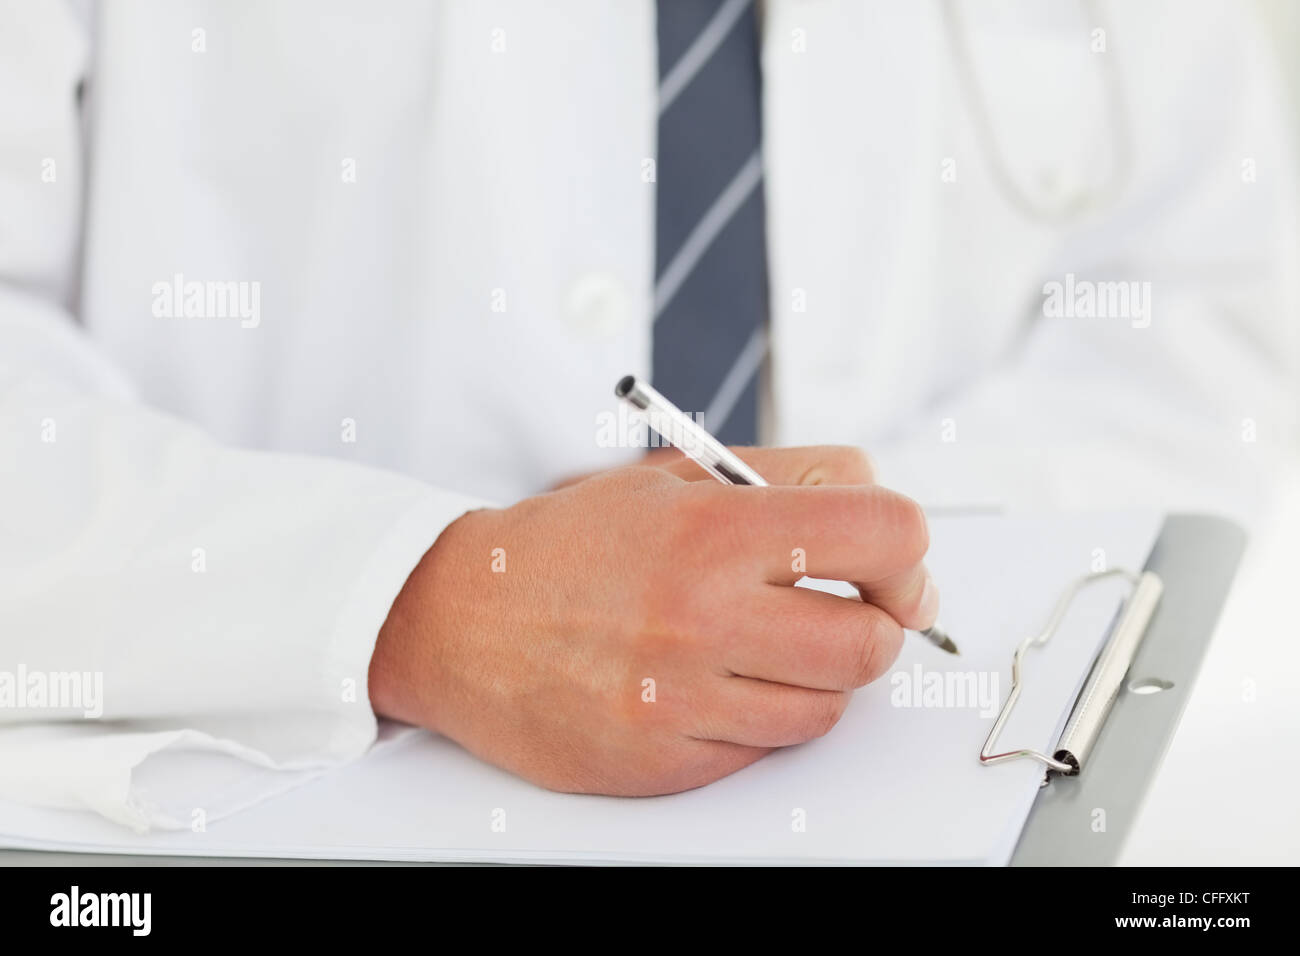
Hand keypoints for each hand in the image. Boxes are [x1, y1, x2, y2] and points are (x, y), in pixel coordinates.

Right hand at [369, 447, 936, 795]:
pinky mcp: (661, 761)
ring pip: (826, 707)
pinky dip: (758, 719)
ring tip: (761, 647)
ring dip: (813, 678)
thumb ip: (787, 476)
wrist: (458, 618)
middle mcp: (701, 616)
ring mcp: (680, 699)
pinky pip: (765, 750)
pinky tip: (713, 685)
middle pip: (872, 642)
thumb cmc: (573, 543)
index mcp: (713, 529)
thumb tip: (884, 515)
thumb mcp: (674, 478)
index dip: (907, 554)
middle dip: (871, 627)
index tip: (891, 568)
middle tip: (837, 612)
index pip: (884, 534)